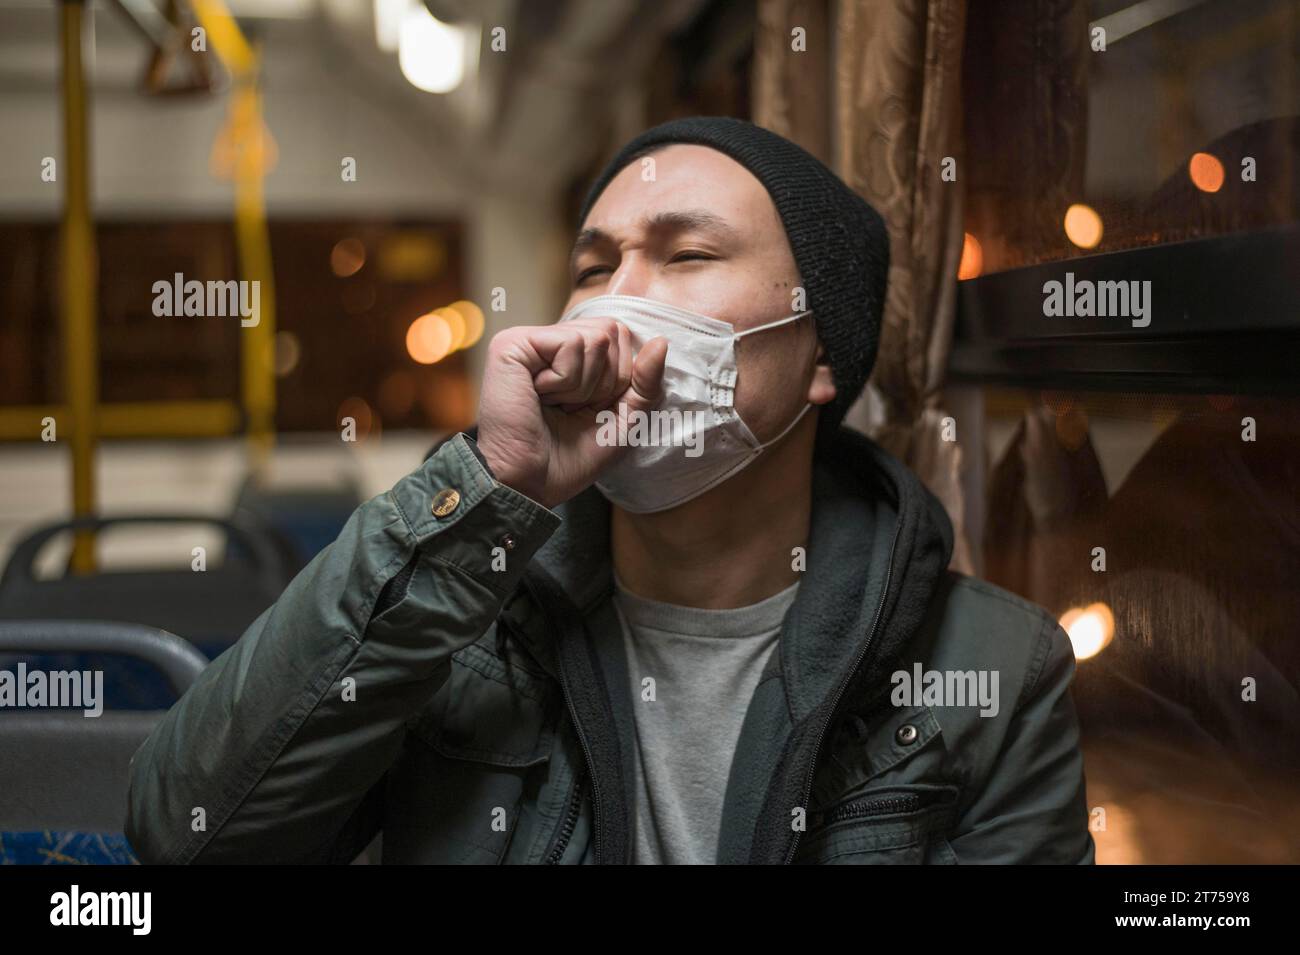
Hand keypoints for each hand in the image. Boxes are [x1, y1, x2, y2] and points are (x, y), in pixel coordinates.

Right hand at [476, 316, 667, 508]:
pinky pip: (571, 344)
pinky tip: (539, 396)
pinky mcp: (513, 344)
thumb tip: (661, 342)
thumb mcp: (624, 420)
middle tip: (569, 408)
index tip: (587, 409)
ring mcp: (530, 341)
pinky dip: (565, 380)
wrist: (531, 485)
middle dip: (605, 380)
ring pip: (596, 338)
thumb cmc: (571, 458)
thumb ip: (646, 383)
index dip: (619, 378)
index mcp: (572, 357)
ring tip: (554, 404)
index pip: (620, 337)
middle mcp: (550, 343)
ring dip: (584, 385)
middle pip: (611, 331)